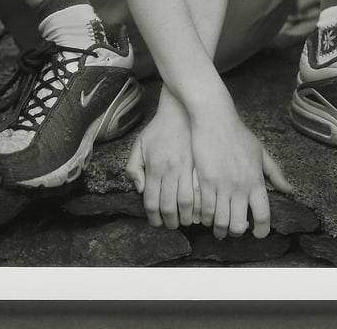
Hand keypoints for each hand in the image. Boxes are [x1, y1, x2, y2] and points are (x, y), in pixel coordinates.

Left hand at [124, 91, 198, 229]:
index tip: (157, 223)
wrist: (181, 110)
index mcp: (155, 167)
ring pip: (188, 203)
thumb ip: (134, 168)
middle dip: (170, 222)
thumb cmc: (159, 129)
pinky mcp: (202, 165)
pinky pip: (202, 191)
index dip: (154, 218)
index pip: (152, 202)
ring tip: (186, 220)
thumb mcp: (139, 145)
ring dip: (187, 217)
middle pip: (169, 206)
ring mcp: (188, 168)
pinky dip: (201, 205)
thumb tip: (141, 190)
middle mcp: (171, 170)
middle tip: (172, 225)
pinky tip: (200, 209)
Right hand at [189, 106, 292, 239]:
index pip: (263, 215)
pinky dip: (206, 218)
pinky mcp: (205, 183)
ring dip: (221, 230)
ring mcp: (222, 186)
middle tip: (236, 230)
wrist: (215, 120)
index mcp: (256, 181)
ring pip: (221, 221)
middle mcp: (241, 187)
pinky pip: (205, 210)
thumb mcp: (261, 152)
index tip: (259, 234)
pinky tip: (206, 217)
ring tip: (220, 229)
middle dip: (238, 233)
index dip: (262, 230)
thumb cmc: (238, 134)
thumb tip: (289, 190)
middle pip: (240, 225)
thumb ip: (275, 173)